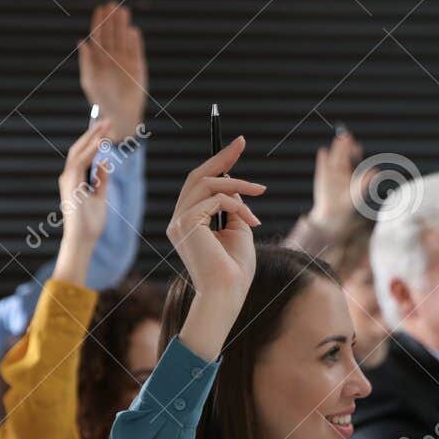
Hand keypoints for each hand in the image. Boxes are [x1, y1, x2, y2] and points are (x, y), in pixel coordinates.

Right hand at [59, 118, 113, 246]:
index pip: (83, 154)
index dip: (93, 140)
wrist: (83, 239)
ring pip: (79, 152)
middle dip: (92, 133)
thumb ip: (101, 180)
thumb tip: (105, 162)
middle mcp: (69, 177)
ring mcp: (68, 180)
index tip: (107, 129)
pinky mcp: (71, 184)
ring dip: (93, 137)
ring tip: (106, 126)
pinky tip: (102, 142)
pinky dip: (91, 150)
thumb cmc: (90, 223)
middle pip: (79, 148)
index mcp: (74, 180)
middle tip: (108, 121)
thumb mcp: (100, 197)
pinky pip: (81, 162)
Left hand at [78, 1, 146, 141]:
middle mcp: (112, 56)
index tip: (100, 9)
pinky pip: (136, 50)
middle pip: (112, 33)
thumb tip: (82, 42)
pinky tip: (133, 31)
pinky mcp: (138, 66)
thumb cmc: (102, 99)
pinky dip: (135, 41)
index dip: (99, 22)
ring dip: (123, 25)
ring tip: (123, 10)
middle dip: (111, 19)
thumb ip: (86, 62)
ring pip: (124, 38)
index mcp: (99, 58)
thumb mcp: (90, 81)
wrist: (120, 114)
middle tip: (112, 4)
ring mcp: (125, 60)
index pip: (99, 35)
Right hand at [166, 138, 263, 360]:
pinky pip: (216, 200)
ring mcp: (179, 222)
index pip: (198, 185)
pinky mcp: (186, 224)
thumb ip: (234, 209)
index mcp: (188, 222)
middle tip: (241, 143)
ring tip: (260, 192)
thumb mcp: (239, 232)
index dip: (216, 162)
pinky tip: (251, 221)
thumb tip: (235, 187)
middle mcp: (178, 220)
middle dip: (221, 158)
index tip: (234, 146)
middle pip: (198, 176)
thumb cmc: (235, 271)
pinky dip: (238, 206)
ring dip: (239, 185)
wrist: (227, 296)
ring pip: (208, 184)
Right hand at [307, 127, 364, 227]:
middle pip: (343, 157)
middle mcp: (341, 173)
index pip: (353, 161)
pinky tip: (323, 151)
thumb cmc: (348, 207)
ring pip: (334, 159)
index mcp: (351, 176)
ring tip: (338, 139)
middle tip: (347, 136)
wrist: (333, 216)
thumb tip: (376, 171)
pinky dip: (322, 159)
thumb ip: (366, 182)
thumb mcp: (358, 194)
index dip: (355, 152)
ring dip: (336, 150)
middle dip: (345, 147)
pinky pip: (322, 167)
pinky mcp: (321, 179)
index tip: (357, 145)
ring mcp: (331, 175)